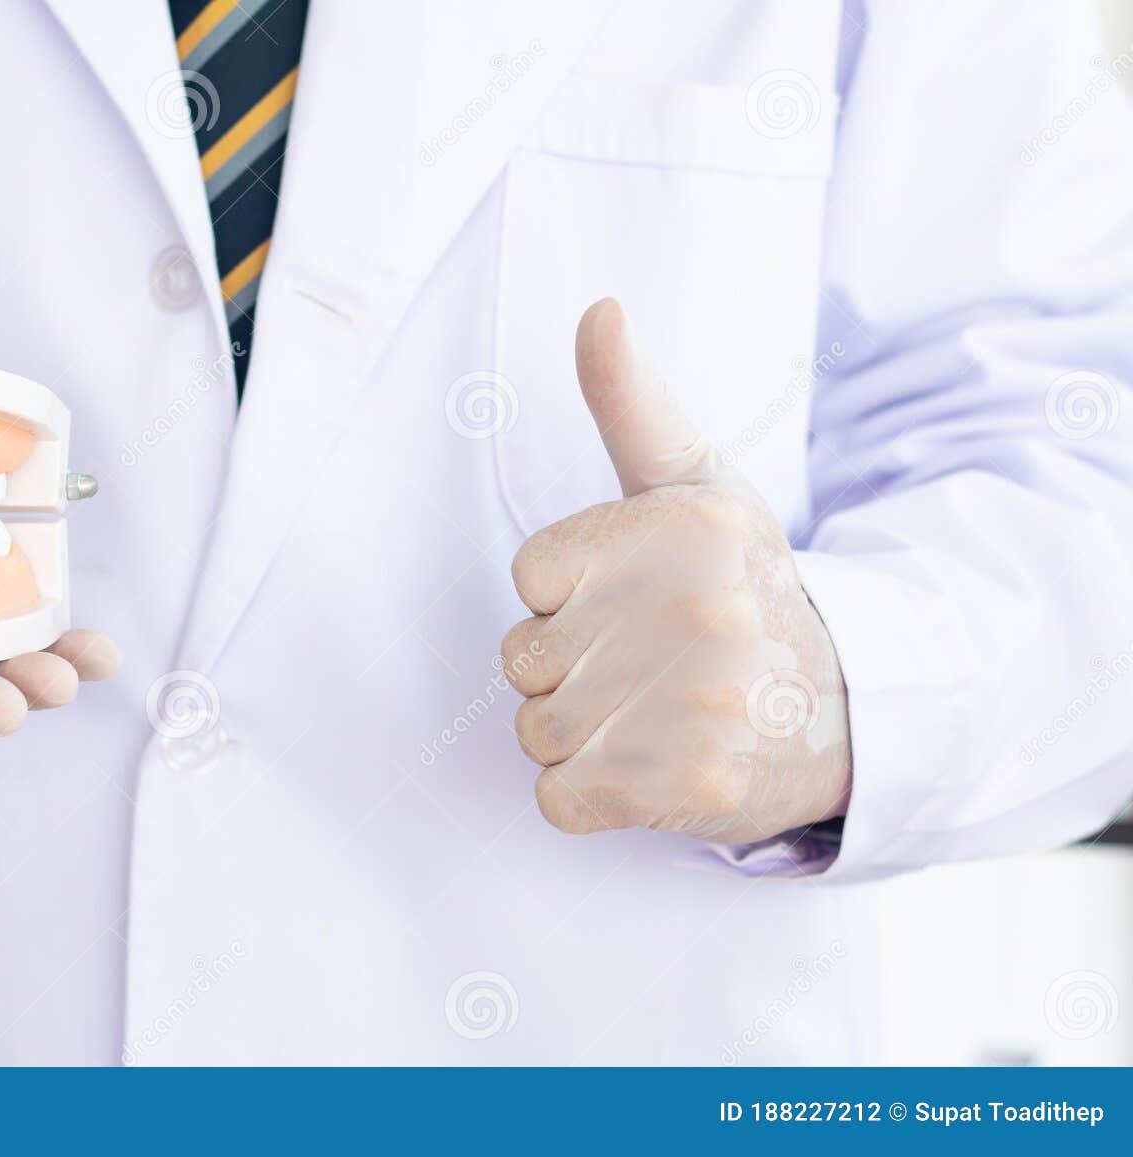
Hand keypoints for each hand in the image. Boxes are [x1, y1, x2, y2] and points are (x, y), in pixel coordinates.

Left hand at [502, 300, 850, 842]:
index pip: (528, 576)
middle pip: (522, 657)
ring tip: (655, 714)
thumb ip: (631, 402)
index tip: (633, 599)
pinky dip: (589, 796)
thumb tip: (599, 309)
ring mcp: (693, 706)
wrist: (846, 711)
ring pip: (534, 730)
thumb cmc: (744, 588)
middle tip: (650, 664)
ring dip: (579, 734)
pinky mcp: (684, 788)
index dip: (565, 597)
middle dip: (569, 669)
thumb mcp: (696, 485)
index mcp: (683, 528)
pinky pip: (556, 799)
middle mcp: (694, 611)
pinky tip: (650, 767)